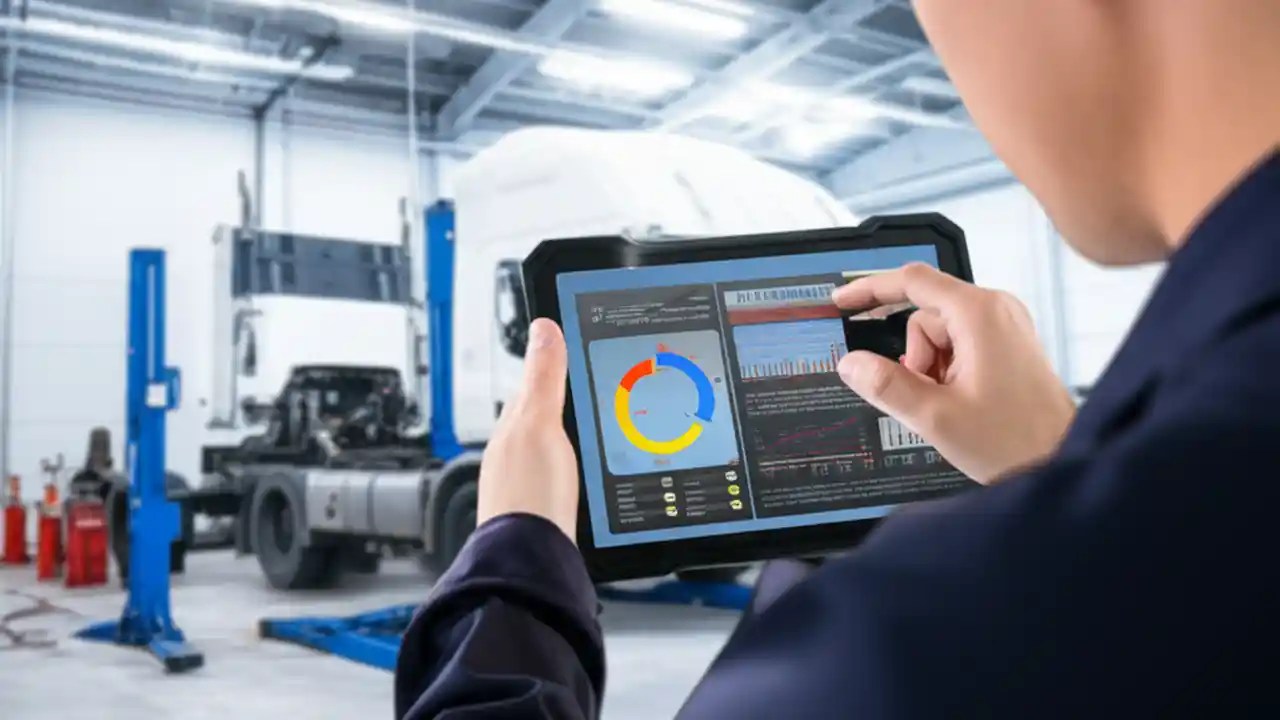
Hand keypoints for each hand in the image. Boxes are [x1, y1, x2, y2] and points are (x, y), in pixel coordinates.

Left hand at [476, 319, 579, 541]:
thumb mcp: (540, 425)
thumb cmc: (528, 498)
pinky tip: (595, 472)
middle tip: (600, 387)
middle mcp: (517, 454)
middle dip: (570, 403)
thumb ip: (544, 379)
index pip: (535, 383)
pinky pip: (566, 474)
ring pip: (558, 446)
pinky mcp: (548, 508)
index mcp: (513, 427)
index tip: (580, 349)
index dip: (558, 365)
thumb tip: (544, 328)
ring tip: (605, 427)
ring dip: (578, 437)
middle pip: (548, 416)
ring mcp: (532, 482)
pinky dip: (582, 466)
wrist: (533, 562)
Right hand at [833, 263, 1074, 483]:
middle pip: (924, 317)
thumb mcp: (935, 416)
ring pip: (939, 334)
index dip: (870, 290)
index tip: (842, 303)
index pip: (911, 281)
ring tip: (951, 404)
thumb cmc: (1013, 440)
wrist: (1063, 459)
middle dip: (914, 357)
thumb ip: (885, 385)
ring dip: (931, 368)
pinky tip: (962, 400)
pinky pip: (960, 344)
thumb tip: (851, 363)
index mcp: (979, 314)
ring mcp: (1005, 325)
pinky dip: (948, 370)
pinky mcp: (1009, 343)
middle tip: (927, 396)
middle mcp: (995, 309)